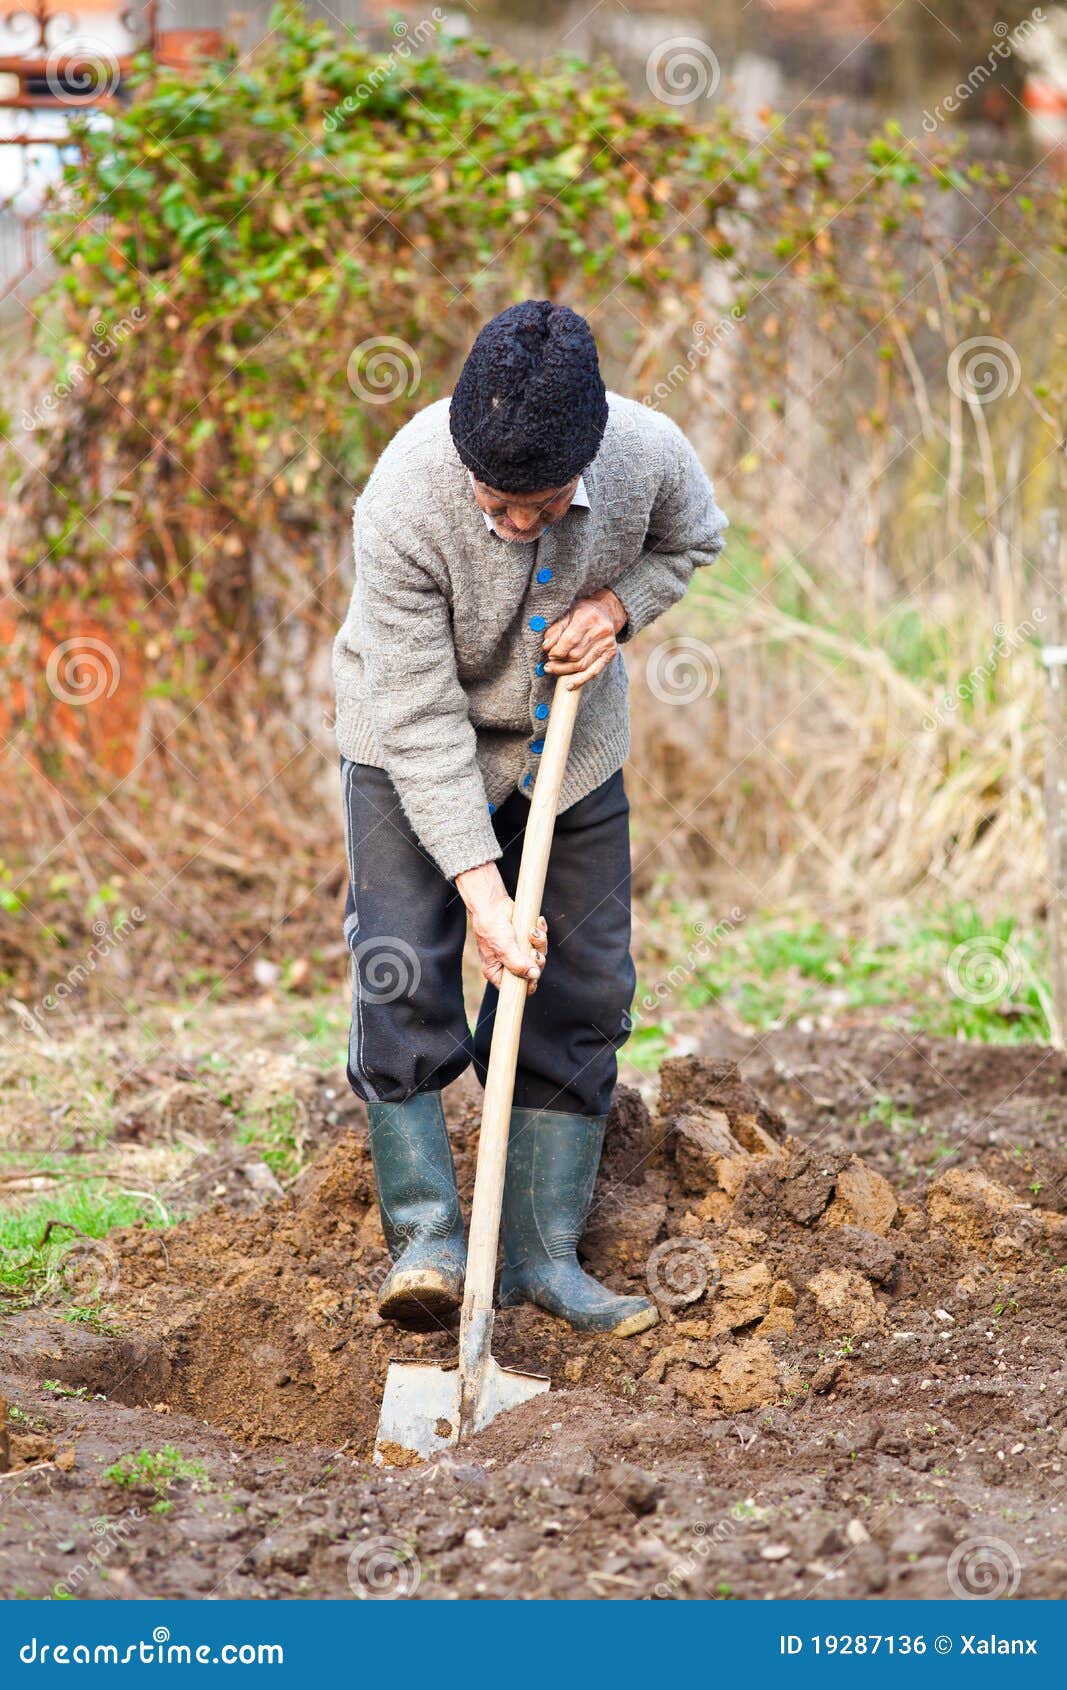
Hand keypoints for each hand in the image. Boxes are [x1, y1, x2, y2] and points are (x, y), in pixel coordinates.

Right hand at [455, 862, 547, 993]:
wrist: (491, 903)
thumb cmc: (491, 927)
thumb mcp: (503, 948)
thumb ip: (517, 964)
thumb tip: (534, 974)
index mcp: (498, 971)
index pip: (516, 988)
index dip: (528, 983)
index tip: (534, 974)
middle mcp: (509, 962)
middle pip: (532, 971)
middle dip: (537, 960)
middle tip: (533, 951)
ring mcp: (519, 950)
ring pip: (539, 954)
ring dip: (540, 943)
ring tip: (532, 932)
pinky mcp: (527, 937)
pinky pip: (540, 939)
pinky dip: (541, 931)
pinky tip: (537, 923)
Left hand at [543, 588, 626, 687]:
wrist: (606, 612)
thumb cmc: (582, 613)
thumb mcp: (567, 615)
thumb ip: (555, 630)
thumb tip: (546, 647)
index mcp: (588, 617)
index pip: (570, 640)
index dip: (557, 651)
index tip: (549, 655)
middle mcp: (600, 631)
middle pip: (576, 655)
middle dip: (559, 663)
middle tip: (549, 665)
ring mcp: (607, 643)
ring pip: (583, 665)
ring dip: (566, 671)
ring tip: (554, 670)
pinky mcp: (611, 653)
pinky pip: (594, 671)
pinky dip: (581, 680)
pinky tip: (570, 685)